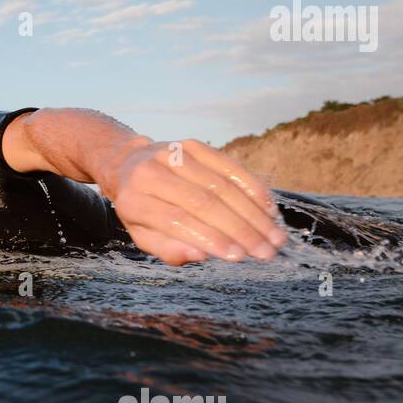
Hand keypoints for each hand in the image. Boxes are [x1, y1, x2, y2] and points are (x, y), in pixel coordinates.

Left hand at [100, 137, 286, 265]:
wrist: (127, 164)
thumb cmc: (140, 209)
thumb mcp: (143, 235)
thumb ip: (168, 249)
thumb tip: (201, 254)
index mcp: (134, 200)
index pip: (177, 221)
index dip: (211, 239)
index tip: (240, 257)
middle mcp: (151, 173)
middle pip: (203, 202)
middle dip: (240, 230)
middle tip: (267, 251)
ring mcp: (173, 154)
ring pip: (221, 185)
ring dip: (253, 213)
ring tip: (275, 236)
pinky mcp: (193, 145)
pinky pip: (229, 166)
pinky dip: (252, 188)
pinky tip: (270, 209)